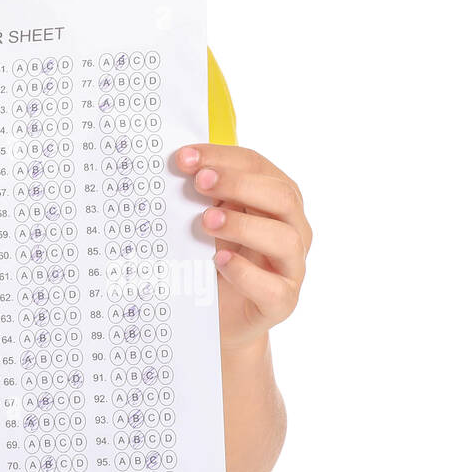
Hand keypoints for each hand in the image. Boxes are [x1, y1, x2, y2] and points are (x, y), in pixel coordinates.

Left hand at [175, 145, 310, 353]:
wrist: (217, 314)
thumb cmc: (214, 256)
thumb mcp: (208, 219)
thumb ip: (204, 194)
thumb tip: (178, 165)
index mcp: (276, 199)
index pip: (258, 166)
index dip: (223, 158)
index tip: (185, 157)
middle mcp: (292, 229)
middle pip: (282, 196)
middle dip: (239, 184)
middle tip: (200, 182)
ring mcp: (291, 267)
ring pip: (285, 239)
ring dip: (243, 225)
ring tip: (207, 221)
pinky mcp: (282, 301)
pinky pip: (274, 288)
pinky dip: (246, 272)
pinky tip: (219, 261)